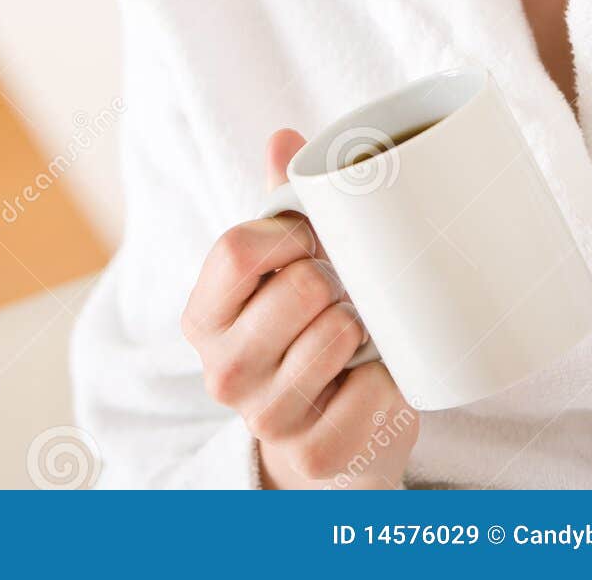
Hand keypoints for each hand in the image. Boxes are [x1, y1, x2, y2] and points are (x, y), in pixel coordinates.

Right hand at [180, 127, 420, 488]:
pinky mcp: (315, 455)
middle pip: (299, 286)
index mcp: (203, 316)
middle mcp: (222, 371)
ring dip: (362, 327)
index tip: (309, 242)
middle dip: (334, 282)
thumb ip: (281, 203)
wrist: (330, 438)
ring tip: (353, 339)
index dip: (288, 234)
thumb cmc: (303, 332)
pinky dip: (388, 380)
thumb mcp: (284, 268)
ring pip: (338, 333)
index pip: (237, 248)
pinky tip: (372, 381)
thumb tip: (283, 136)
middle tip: (337, 298)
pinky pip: (373, 391)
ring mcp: (265, 418)